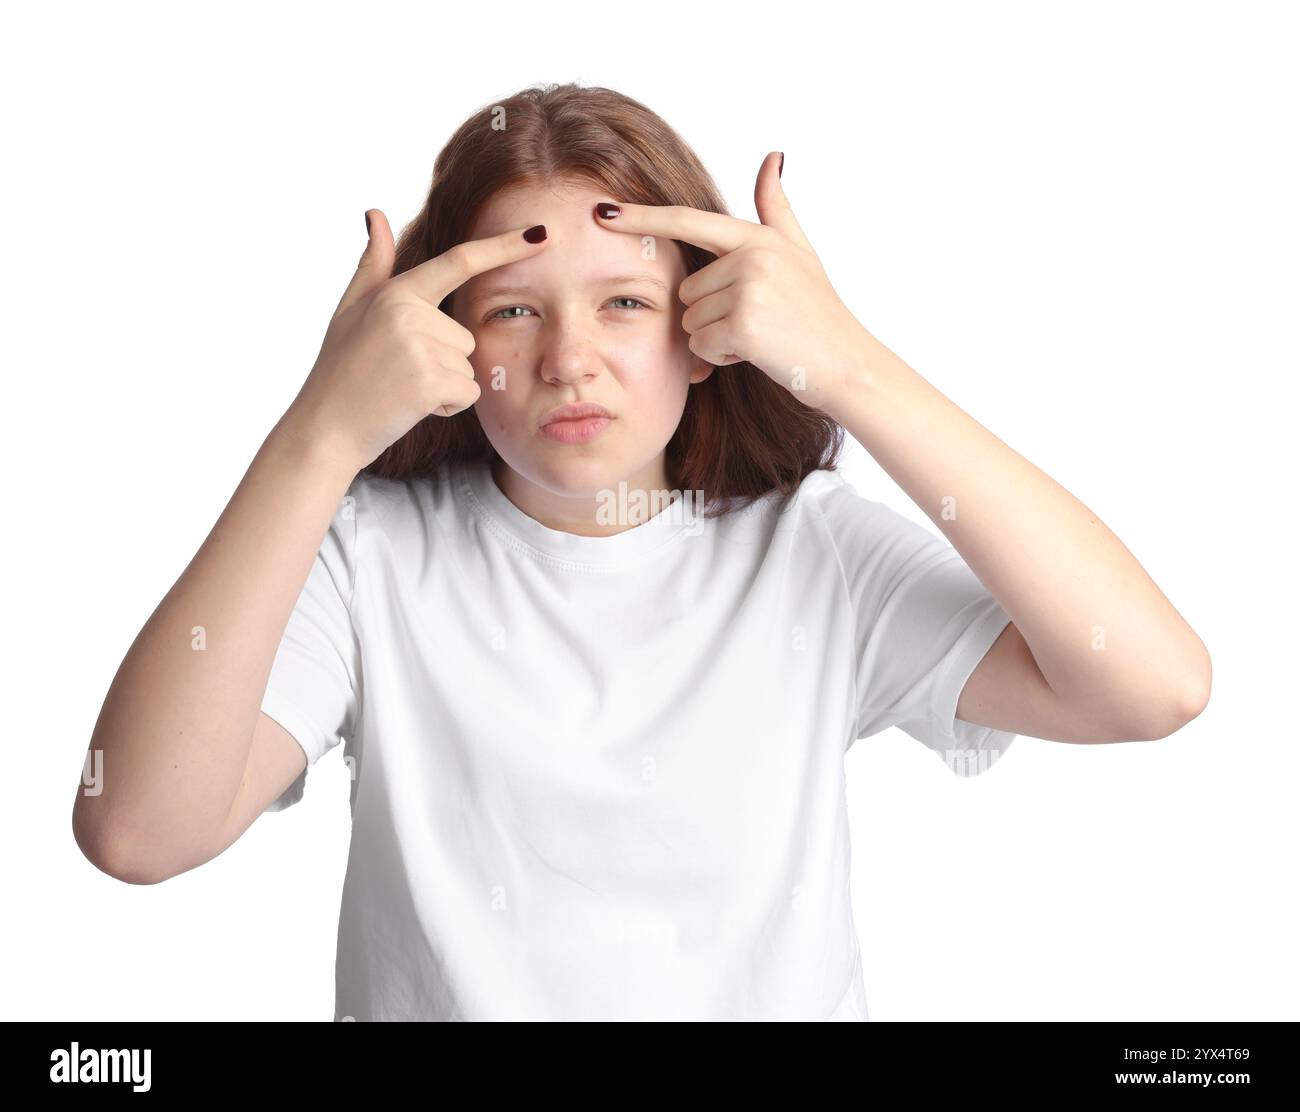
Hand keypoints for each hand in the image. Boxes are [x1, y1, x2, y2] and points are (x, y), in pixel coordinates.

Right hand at [284, 210, 549, 471]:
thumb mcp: (352, 308)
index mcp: (397, 291)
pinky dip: (447, 404)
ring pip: (468, 364)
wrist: (325, 427)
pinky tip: (411, 405)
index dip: (503, 247)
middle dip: (443, 360)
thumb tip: (376, 213)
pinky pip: (468, 391)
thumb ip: (373, 263)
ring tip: (401, 388)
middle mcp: (410, 312)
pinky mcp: (431, 380)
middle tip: (398, 373)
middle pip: (465, 335)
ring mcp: (420, 346)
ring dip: (444, 383)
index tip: (540, 234)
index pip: (460, 262)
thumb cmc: (340, 369)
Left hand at [593, 152, 873, 412]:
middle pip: (688, 289)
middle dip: (712, 314)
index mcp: (758, 237)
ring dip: (717, 336)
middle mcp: (752, 256)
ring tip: (760, 337)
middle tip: (758, 322)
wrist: (846, 364)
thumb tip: (773, 156)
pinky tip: (756, 353)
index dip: (643, 218)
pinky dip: (722, 356)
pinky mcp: (743, 323)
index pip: (688, 221)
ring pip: (691, 320)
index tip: (602, 212)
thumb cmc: (819, 313)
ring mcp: (748, 288)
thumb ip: (776, 208)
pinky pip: (701, 344)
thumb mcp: (801, 252)